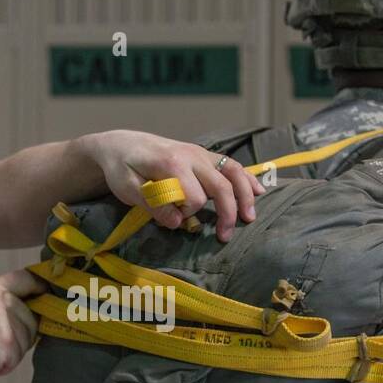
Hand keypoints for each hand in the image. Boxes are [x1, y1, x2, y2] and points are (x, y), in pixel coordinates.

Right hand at [0, 270, 46, 382]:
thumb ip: (4, 301)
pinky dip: (8, 362)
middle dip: (23, 333)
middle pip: (32, 316)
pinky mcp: (7, 343)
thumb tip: (37, 306)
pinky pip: (20, 355)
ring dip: (15, 349)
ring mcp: (4, 322)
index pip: (26, 278)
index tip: (48, 292)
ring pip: (29, 338)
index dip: (41, 285)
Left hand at [75, 130, 264, 241]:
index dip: (187, 213)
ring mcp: (201, 154)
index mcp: (171, 163)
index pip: (193, 195)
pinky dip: (247, 179)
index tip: (175, 221)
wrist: (123, 144)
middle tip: (225, 237)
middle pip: (221, 184)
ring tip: (250, 218)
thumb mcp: (126, 188)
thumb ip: (151, 204)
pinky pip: (232, 165)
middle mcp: (191, 155)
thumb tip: (176, 222)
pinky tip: (259, 192)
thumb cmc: (122, 167)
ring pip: (233, 172)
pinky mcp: (205, 156)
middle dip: (227, 213)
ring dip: (244, 196)